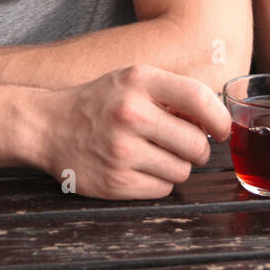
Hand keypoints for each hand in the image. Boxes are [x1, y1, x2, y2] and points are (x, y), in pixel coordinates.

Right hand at [42, 64, 228, 199]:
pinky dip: (158, 181)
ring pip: (182, 171)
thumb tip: (215, 122)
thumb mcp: (132, 81)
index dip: (219, 118)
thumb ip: (173, 94)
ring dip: (177, 166)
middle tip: (184, 145)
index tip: (220, 130)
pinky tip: (139, 167)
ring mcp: (121, 150)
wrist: (48, 126)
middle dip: (198, 149)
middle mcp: (130, 113)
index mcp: (138, 80)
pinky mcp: (115, 182)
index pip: (198, 97)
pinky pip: (163, 189)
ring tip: (154, 154)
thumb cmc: (101, 102)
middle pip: (196, 144)